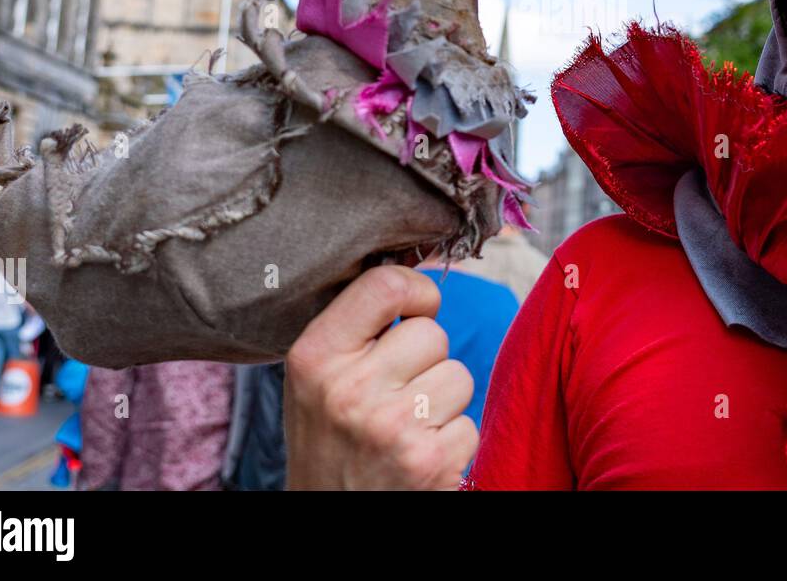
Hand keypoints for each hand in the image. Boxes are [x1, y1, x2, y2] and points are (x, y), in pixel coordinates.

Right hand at [284, 265, 477, 489]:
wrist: (327, 516)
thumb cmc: (328, 438)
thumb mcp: (315, 376)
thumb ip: (355, 326)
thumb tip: (413, 269)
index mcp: (315, 356)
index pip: (385, 285)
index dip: (417, 291)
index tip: (417, 308)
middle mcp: (349, 390)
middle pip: (432, 332)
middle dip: (427, 357)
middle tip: (398, 389)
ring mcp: (391, 429)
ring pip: (459, 375)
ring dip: (443, 400)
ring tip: (407, 424)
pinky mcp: (428, 464)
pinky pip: (471, 425)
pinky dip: (452, 442)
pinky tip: (418, 456)